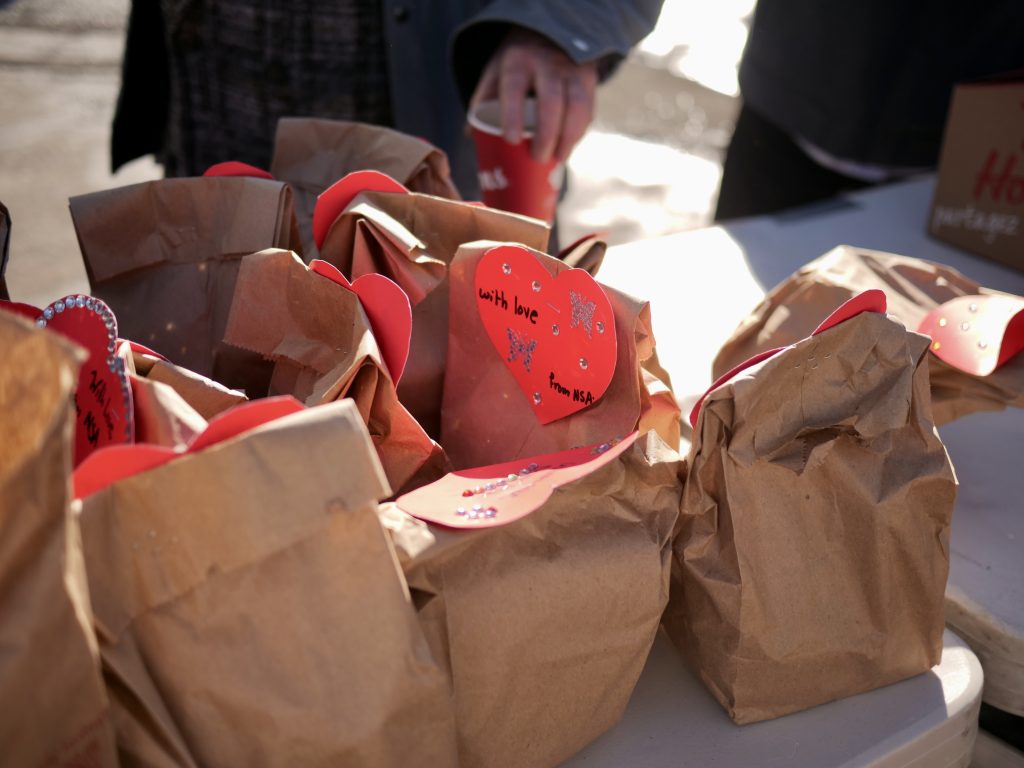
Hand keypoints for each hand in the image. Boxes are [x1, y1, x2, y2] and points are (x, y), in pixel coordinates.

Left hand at [470, 28, 598, 163]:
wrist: (546, 35)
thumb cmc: (514, 66)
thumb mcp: (494, 74)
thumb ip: (482, 102)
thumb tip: (470, 135)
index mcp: (516, 61)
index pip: (514, 87)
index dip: (513, 114)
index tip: (511, 140)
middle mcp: (546, 61)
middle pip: (551, 100)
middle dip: (547, 134)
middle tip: (538, 158)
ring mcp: (570, 69)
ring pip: (576, 105)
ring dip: (568, 136)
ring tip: (558, 158)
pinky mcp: (587, 78)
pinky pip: (587, 109)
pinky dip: (579, 131)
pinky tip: (569, 147)